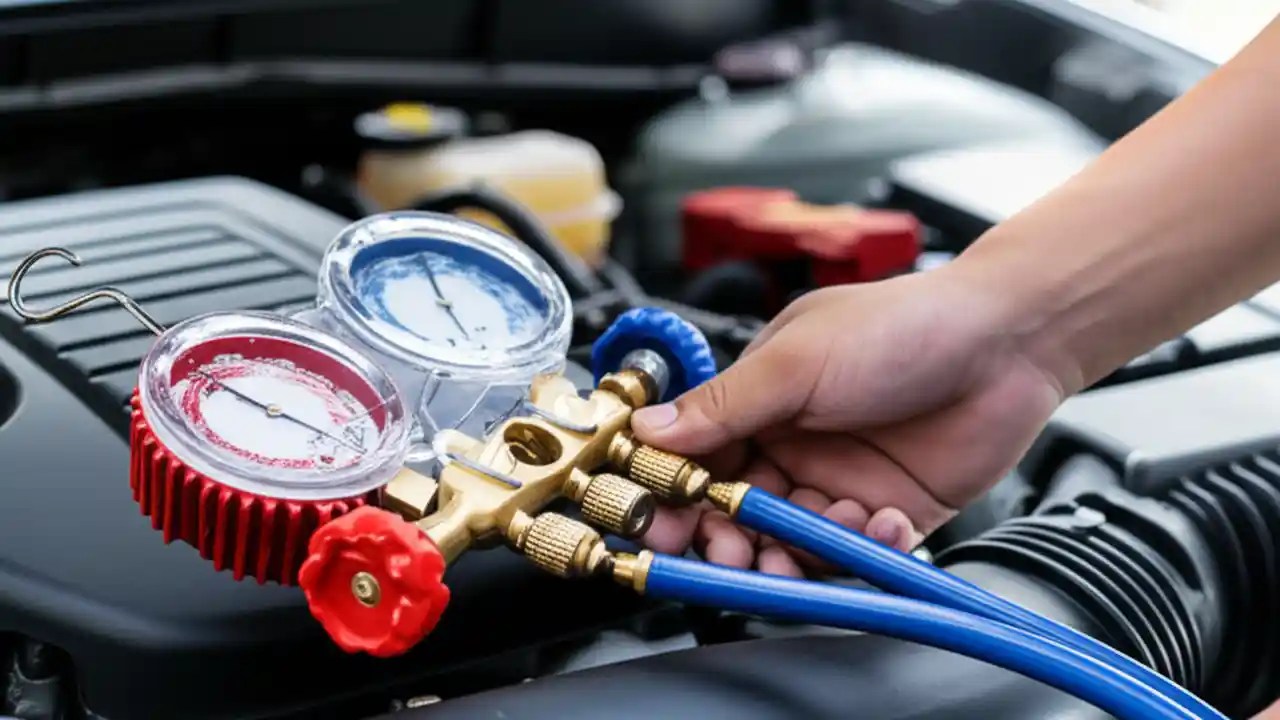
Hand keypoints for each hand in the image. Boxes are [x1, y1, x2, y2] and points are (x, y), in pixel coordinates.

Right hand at [633, 267, 1065, 576]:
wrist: (1007, 340)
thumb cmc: (902, 326)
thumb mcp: (797, 362)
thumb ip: (723, 405)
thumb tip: (648, 430)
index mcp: (761, 403)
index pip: (698, 460)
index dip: (676, 495)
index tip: (662, 526)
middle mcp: (795, 446)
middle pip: (738, 512)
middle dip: (729, 538)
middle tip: (731, 551)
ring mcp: (841, 481)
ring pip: (792, 541)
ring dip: (793, 551)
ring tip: (803, 549)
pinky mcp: (889, 511)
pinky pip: (856, 553)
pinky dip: (862, 547)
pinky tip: (882, 520)